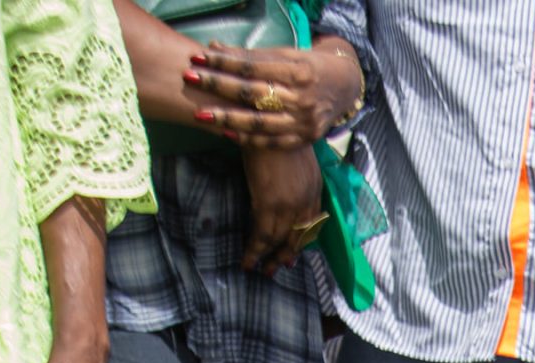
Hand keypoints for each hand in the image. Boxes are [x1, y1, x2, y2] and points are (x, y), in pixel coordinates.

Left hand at [185, 39, 363, 147]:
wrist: (344, 87)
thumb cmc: (308, 66)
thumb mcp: (285, 55)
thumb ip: (251, 55)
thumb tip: (214, 48)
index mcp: (298, 71)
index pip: (253, 67)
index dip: (223, 62)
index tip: (198, 58)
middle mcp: (303, 98)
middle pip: (253, 93)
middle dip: (218, 86)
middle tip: (189, 78)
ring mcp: (305, 121)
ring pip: (260, 123)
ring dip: (228, 119)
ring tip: (201, 115)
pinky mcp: (306, 138)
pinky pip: (273, 142)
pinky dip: (249, 139)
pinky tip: (226, 133)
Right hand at [241, 143, 323, 276]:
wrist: (264, 117)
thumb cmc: (273, 130)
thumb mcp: (293, 156)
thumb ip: (294, 176)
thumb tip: (283, 187)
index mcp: (315, 187)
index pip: (313, 222)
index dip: (301, 239)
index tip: (292, 252)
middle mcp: (307, 199)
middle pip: (299, 236)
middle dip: (286, 254)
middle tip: (274, 268)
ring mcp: (289, 203)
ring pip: (280, 239)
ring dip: (268, 257)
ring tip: (259, 269)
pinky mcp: (269, 203)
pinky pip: (263, 234)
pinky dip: (254, 250)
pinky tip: (247, 260)